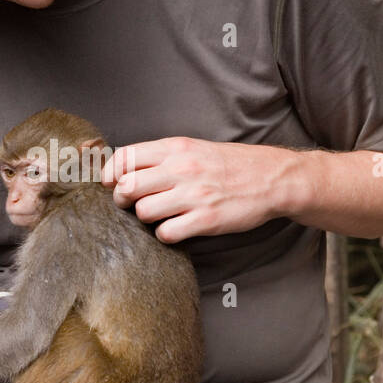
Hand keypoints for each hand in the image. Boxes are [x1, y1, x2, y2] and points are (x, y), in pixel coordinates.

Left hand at [100, 137, 297, 241]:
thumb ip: (161, 157)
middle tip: (131, 204)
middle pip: (127, 187)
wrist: (272, 178)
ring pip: (144, 211)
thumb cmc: (229, 165)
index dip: (110, 173)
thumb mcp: (194, 148)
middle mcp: (182, 169)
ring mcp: (194, 195)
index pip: (125, 157)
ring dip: (146, 218)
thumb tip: (122, 169)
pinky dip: (166, 234)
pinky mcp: (206, 219)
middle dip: (122, 199)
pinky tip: (177, 228)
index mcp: (176, 148)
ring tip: (161, 215)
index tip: (110, 184)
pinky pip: (166, 233)